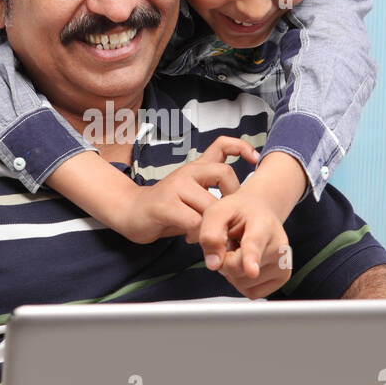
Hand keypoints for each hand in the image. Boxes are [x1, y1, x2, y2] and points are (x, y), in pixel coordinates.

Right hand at [113, 136, 260, 244]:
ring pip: (211, 204)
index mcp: (195, 168)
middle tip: (228, 218)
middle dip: (233, 199)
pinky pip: (194, 222)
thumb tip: (241, 205)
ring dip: (214, 224)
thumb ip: (211, 195)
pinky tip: (190, 238)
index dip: (241, 147)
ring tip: (208, 235)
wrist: (130, 212)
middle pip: (224, 174)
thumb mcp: (191, 196)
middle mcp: (187, 172)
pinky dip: (198, 235)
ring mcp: (176, 187)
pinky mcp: (165, 205)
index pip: (221, 145)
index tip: (255, 158)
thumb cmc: (166, 208)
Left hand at [197, 192, 292, 298]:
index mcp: (262, 224)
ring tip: (240, 251)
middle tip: (230, 244)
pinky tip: (246, 264)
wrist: (261, 212)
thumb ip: (210, 234)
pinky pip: (251, 292)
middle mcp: (279, 245)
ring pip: (243, 284)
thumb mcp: (217, 212)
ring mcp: (283, 264)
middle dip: (225, 261)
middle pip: (238, 269)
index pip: (254, 245)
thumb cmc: (239, 212)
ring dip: (233, 271)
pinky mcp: (282, 278)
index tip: (252, 271)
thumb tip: (213, 264)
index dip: (251, 259)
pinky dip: (242, 282)